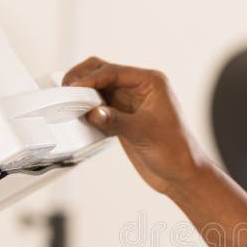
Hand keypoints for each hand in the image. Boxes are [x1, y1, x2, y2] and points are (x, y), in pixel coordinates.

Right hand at [63, 57, 209, 195]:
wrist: (181, 175)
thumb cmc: (176, 151)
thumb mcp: (145, 134)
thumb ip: (116, 121)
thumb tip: (92, 112)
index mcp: (151, 83)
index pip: (113, 72)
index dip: (90, 79)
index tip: (73, 89)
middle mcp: (139, 89)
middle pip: (102, 73)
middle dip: (83, 80)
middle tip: (65, 92)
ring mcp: (130, 103)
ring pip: (98, 90)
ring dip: (83, 95)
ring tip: (68, 105)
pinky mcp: (122, 118)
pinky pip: (98, 107)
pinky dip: (87, 110)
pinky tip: (79, 118)